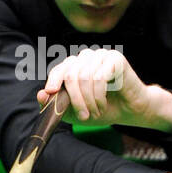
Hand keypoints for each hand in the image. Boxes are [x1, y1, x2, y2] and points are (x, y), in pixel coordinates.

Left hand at [37, 48, 171, 129]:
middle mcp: (87, 57)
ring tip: (95, 112)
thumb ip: (58, 105)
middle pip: (70, 73)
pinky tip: (103, 105)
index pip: (59, 69)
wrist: (131, 111)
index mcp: (76, 66)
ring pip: (84, 77)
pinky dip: (99, 96)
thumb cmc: (104, 109)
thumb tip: (41, 95)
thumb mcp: (76, 111)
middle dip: (75, 99)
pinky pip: (99, 77)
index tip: (50, 93)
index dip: (53, 81)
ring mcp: (101, 55)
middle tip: (83, 117)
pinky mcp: (115, 58)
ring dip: (88, 101)